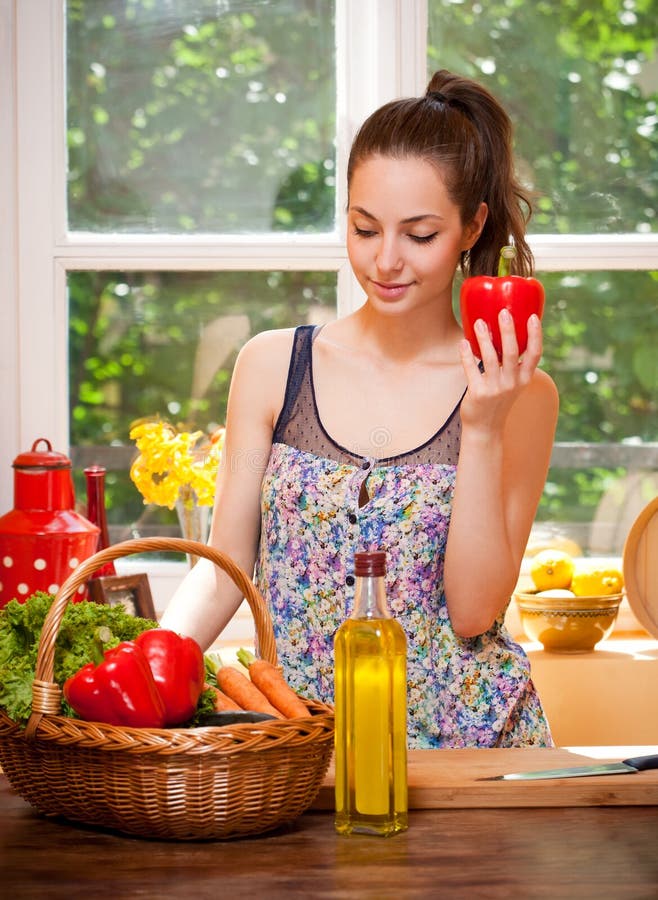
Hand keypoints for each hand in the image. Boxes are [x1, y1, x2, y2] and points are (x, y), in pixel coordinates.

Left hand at [458, 308, 542, 432]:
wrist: (485, 428)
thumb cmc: (498, 400)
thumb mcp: (512, 384)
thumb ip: (512, 364)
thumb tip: (506, 333)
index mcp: (524, 379)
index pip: (535, 354)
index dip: (536, 335)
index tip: (533, 317)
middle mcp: (512, 383)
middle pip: (513, 352)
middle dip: (508, 330)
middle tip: (503, 312)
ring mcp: (495, 389)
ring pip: (491, 358)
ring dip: (485, 338)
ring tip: (479, 322)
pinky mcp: (478, 393)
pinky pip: (471, 369)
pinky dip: (467, 355)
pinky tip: (463, 342)